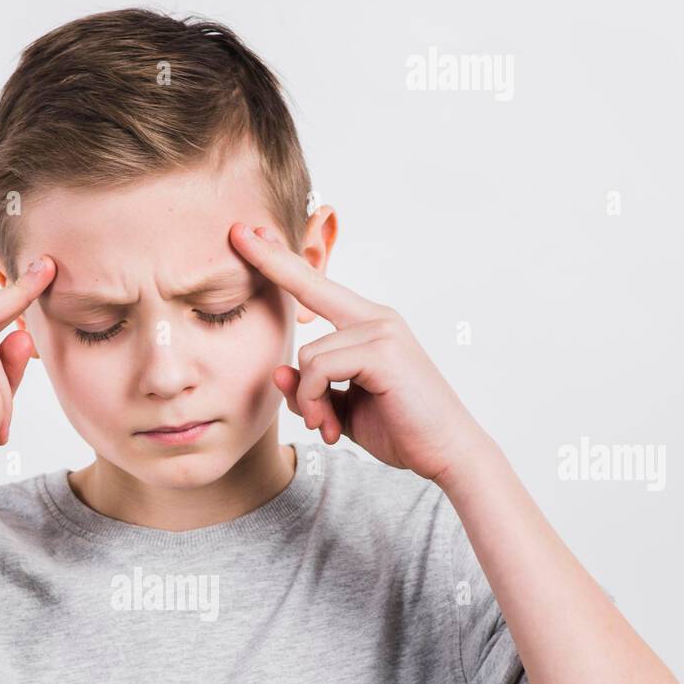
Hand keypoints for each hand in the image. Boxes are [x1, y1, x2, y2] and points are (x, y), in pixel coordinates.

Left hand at [230, 222, 488, 484]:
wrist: (447, 452)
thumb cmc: (400, 429)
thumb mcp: (341, 410)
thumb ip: (310, 389)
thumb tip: (277, 371)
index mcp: (368, 325)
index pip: (317, 287)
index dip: (282, 261)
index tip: (250, 233)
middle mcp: (376, 317)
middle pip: (309, 285)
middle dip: (270, 261)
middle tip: (236, 231)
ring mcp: (381, 330)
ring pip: (308, 353)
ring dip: (307, 398)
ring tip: (325, 425)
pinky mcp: (382, 351)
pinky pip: (320, 368)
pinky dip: (316, 400)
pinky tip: (332, 425)